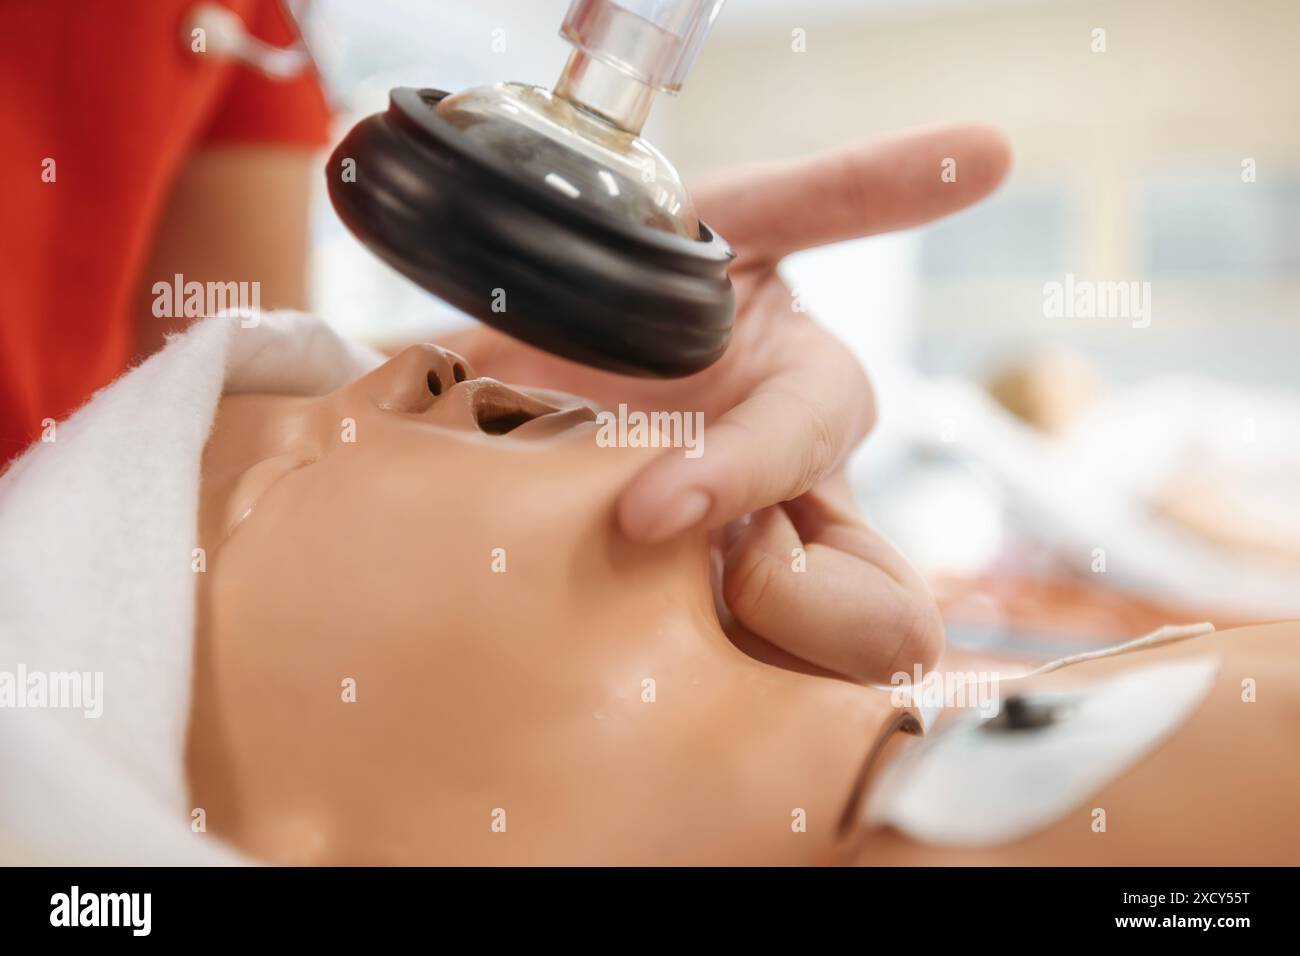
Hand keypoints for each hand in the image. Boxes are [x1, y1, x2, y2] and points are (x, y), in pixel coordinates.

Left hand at [445, 124, 1011, 681]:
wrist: (527, 354)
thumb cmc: (640, 275)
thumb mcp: (738, 222)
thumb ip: (853, 193)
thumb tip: (993, 146)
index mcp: (816, 405)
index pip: (831, 461)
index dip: (746, 478)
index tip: (648, 509)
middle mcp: (801, 504)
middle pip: (891, 624)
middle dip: (799, 613)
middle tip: (682, 580)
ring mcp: (747, 581)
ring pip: (824, 686)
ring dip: (745, 682)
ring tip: (636, 641)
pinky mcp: (688, 637)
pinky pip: (727, 711)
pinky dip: (686, 719)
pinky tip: (612, 708)